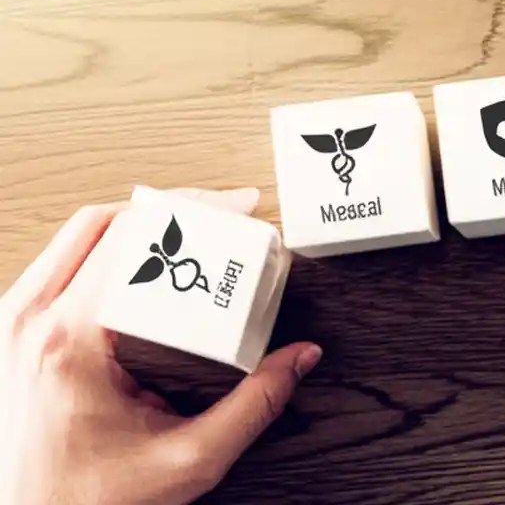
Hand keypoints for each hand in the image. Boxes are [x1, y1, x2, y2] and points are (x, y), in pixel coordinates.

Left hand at [0, 189, 321, 504]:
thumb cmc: (85, 502)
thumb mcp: (188, 460)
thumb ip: (253, 406)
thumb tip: (298, 359)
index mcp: (68, 342)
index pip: (132, 241)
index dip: (194, 211)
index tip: (239, 210)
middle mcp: (30, 322)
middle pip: (102, 221)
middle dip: (173, 207)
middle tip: (224, 212)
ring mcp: (14, 325)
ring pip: (76, 235)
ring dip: (138, 221)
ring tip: (193, 229)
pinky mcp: (13, 335)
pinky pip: (59, 263)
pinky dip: (108, 247)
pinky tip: (148, 262)